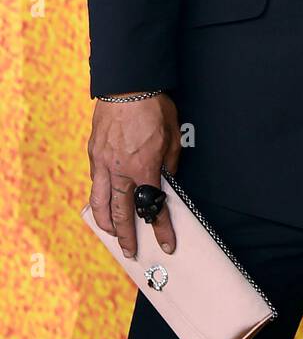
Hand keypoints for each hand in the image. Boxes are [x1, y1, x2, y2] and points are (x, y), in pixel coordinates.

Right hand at [87, 94, 181, 257]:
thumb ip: (170, 164)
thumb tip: (168, 181)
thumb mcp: (173, 137)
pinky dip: (99, 200)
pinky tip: (103, 205)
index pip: (153, 208)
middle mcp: (121, 171)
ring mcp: (103, 164)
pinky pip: (95, 184)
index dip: (161, 230)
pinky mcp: (94, 155)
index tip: (166, 245)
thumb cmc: (153, 108)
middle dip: (127, 237)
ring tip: (112, 236)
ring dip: (107, 224)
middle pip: (121, 214)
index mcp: (145, 168)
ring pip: (101, 203)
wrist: (127, 86)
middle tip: (131, 252)